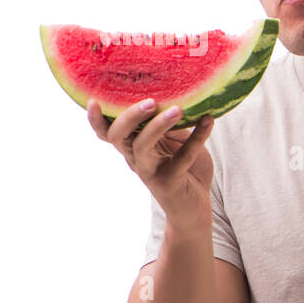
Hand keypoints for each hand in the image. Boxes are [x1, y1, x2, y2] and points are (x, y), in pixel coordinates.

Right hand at [88, 97, 214, 232]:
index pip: (107, 133)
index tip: (95, 100)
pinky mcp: (170, 183)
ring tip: (178, 109)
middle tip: (150, 101)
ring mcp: (151, 172)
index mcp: (133, 147)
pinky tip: (208, 120)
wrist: (194, 209)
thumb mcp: (176, 142)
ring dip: (159, 125)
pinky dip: (197, 137)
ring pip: (142, 146)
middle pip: (118, 136)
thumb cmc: (184, 171)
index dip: (96, 119)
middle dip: (129, 117)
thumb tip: (177, 94)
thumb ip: (171, 124)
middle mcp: (136, 159)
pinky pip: (182, 158)